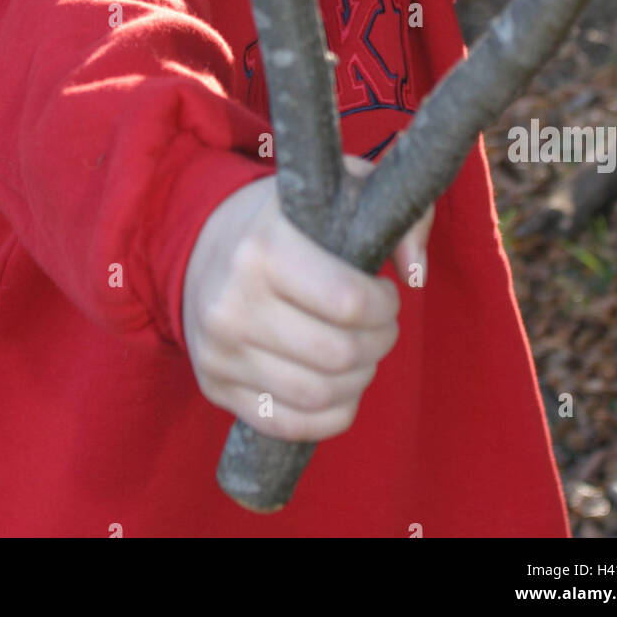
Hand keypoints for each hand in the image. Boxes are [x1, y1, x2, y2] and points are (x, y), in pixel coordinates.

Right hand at [181, 157, 430, 443]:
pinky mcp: (213, 385)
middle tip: (379, 327)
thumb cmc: (288, 220)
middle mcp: (232, 301)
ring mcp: (218, 349)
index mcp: (262, 248)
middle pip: (339, 355)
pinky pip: (289, 425)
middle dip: (378, 344)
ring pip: (319, 396)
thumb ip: (397, 217)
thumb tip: (415, 272)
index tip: (385, 295)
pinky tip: (339, 387)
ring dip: (359, 379)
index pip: (349, 303)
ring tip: (360, 353)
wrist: (201, 245)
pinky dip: (330, 415)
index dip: (385, 306)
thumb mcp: (340, 190)